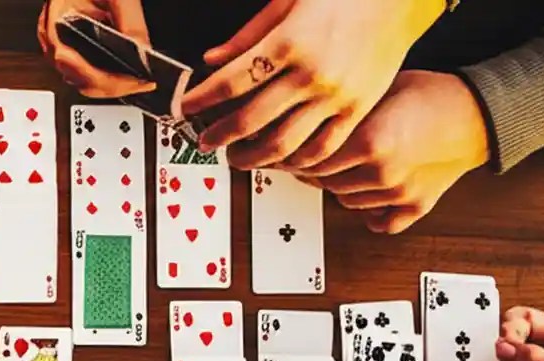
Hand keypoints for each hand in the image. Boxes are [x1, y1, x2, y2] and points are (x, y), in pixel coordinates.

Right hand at [37, 0, 154, 97]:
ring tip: (137, 79)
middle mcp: (52, 40)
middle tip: (145, 84)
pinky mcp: (68, 45)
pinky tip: (123, 72)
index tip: (141, 83)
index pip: (84, 71)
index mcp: (56, 26)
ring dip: (111, 85)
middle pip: (84, 82)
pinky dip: (105, 76)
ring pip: (83, 81)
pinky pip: (84, 71)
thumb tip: (143, 51)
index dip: (115, 83)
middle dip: (117, 88)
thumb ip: (130, 22)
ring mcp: (58, 45)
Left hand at [183, 0, 442, 169]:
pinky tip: (280, 161)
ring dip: (253, 156)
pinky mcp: (357, 110)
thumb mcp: (287, 0)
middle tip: (205, 141)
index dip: (201, 100)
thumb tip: (212, 61)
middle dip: (220, 135)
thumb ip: (247, 36)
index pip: (229, 82)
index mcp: (287, 43)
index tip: (185, 109)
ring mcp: (336, 97)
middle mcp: (311, 75)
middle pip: (250, 119)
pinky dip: (296, 162)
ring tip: (237, 157)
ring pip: (283, 143)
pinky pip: (322, 148)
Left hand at [299, 70, 488, 233]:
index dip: (295, 157)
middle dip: (312, 171)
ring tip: (340, 170)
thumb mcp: (380, 92)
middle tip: (305, 161)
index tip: (284, 153)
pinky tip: (368, 196)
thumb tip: (305, 127)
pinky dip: (369, 212)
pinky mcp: (416, 207)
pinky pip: (379, 222)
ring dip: (338, 188)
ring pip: (346, 202)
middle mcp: (381, 173)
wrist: (479, 112)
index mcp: (369, 142)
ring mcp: (398, 194)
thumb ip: (344, 115)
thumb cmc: (433, 95)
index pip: (312, 160)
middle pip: (325, 183)